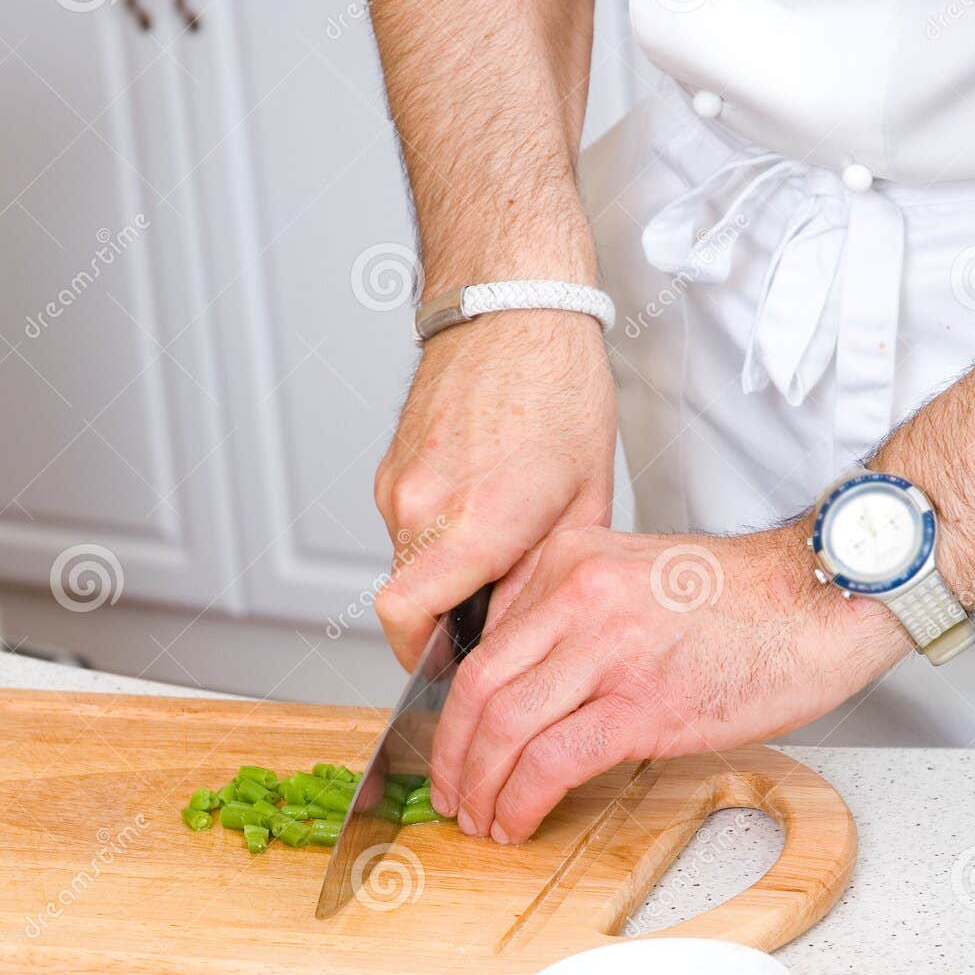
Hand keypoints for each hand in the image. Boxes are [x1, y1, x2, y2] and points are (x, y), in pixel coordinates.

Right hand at [373, 312, 615, 669]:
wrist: (513, 310)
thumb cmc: (557, 390)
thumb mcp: (583, 502)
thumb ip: (542, 580)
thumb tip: (516, 629)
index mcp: (474, 523)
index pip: (405, 621)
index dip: (422, 656)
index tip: (448, 663)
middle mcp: (422, 506)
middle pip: (405, 600)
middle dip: (442, 617)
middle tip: (489, 608)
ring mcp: (399, 484)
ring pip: (407, 562)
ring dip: (443, 571)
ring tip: (498, 540)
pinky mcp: (392, 466)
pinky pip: (406, 524)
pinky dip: (437, 532)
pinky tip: (480, 502)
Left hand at [429, 523, 906, 839]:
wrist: (820, 601)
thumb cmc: (746, 602)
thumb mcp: (638, 578)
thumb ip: (577, 616)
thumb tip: (534, 685)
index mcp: (570, 561)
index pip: (483, 641)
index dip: (457, 709)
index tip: (458, 745)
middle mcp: (577, 595)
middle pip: (477, 687)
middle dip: (453, 755)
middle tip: (452, 792)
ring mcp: (607, 649)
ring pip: (504, 726)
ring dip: (480, 786)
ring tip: (481, 818)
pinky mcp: (641, 704)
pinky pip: (551, 760)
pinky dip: (522, 800)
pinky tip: (519, 821)